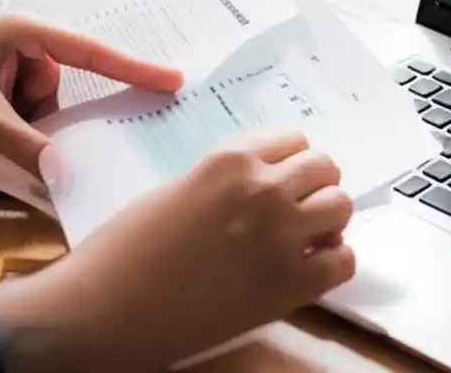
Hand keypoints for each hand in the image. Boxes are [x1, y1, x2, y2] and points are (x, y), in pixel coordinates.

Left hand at [0, 15, 181, 174]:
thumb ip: (23, 143)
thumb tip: (66, 174)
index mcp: (23, 34)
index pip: (92, 51)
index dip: (135, 66)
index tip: (174, 80)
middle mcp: (21, 54)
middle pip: (70, 90)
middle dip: (64, 117)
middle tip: (66, 131)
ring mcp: (8, 82)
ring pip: (50, 116)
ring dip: (37, 136)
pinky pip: (31, 130)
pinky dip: (26, 146)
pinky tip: (8, 155)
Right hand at [0, 130, 355, 372]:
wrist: (106, 310)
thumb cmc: (123, 251)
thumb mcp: (175, 190)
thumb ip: (223, 181)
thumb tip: (256, 183)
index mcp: (230, 160)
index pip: (292, 140)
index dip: (290, 162)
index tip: (283, 179)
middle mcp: (264, 189)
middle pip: (324, 168)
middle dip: (314, 186)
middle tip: (298, 209)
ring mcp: (281, 236)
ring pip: (341, 206)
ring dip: (327, 220)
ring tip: (305, 238)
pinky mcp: (289, 284)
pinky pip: (344, 260)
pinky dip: (333, 261)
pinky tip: (309, 268)